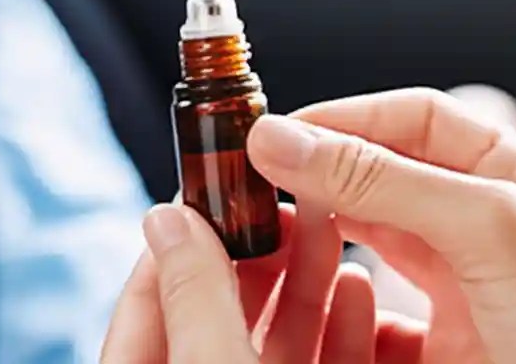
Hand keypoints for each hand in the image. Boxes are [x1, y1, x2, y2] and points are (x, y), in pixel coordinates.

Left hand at [101, 203, 425, 363]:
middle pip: (224, 308)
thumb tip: (166, 218)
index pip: (152, 294)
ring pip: (279, 334)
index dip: (187, 231)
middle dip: (264, 247)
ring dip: (308, 279)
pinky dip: (343, 327)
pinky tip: (363, 286)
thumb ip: (193, 297)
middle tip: (295, 193)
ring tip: (333, 223)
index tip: (223, 182)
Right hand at [245, 88, 515, 363]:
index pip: (419, 120)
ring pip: (368, 244)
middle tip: (257, 175)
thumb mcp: (489, 232)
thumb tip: (279, 138)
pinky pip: (366, 318)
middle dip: (321, 171)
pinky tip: (315, 298)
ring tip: (272, 229)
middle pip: (384, 177)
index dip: (350, 117)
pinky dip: (332, 305)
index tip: (280, 131)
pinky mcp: (436, 352)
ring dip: (317, 234)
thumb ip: (384, 178)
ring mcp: (461, 295)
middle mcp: (487, 234)